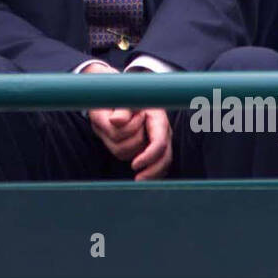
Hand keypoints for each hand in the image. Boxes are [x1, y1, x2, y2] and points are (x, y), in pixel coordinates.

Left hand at [82, 64, 172, 179]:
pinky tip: (141, 175)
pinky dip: (144, 169)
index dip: (149, 156)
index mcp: (156, 117)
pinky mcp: (148, 147)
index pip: (159, 142)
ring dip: (125, 150)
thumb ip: (119, 110)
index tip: (135, 165)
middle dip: (152, 171)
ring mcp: (155, 140)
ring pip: (143, 157)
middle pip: (164, 158)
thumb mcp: (119, 100)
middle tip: (137, 179)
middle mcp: (159, 130)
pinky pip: (150, 165)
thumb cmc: (119, 99)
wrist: (116, 98)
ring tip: (113, 133)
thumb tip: (115, 121)